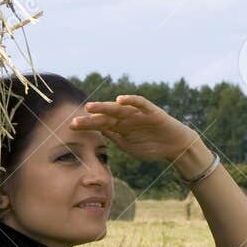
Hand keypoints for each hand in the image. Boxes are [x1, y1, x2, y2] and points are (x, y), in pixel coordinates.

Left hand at [68, 94, 199, 163]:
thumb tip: (96, 131)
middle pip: (106, 116)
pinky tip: (120, 99)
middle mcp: (126, 118)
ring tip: (91, 107)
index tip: (71, 126)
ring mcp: (138, 113)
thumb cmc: (151, 146)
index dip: (87, 124)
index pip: (100, 124)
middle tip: (75, 119)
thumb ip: (114, 137)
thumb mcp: (128, 146)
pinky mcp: (151, 111)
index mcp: (120, 127)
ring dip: (104, 107)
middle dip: (91, 117)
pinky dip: (131, 100)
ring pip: (119, 108)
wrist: (175, 146)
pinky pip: (140, 103)